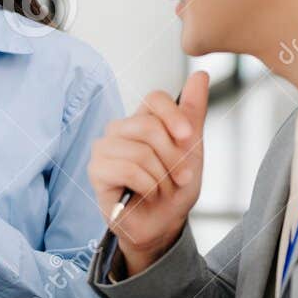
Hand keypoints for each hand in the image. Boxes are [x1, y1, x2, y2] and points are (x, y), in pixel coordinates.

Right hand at [87, 70, 208, 276]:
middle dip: (173, 157)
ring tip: (162, 189)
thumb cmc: (173, 186)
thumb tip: (200, 74)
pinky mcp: (96, 171)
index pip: (154, 98)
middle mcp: (118, 129)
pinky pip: (128, 169)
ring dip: (162, 177)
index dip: (175, 116)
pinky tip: (147, 194)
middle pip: (149, 127)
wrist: (163, 224)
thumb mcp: (191, 148)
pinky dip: (148, 186)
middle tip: (180, 177)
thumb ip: (193, 112)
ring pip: (140, 152)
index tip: (189, 138)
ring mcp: (104, 149)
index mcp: (141, 119)